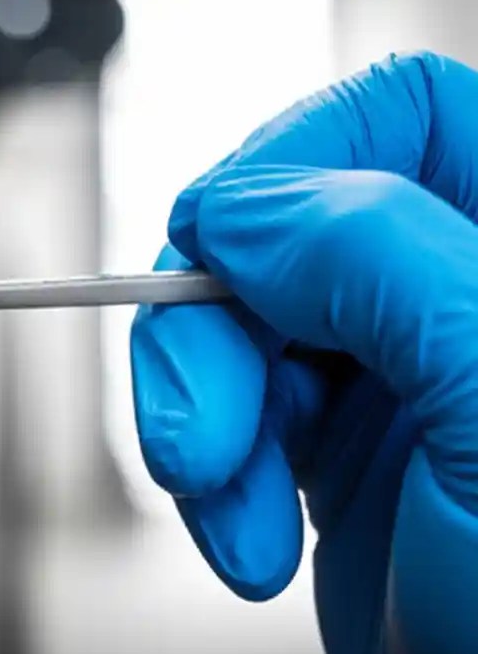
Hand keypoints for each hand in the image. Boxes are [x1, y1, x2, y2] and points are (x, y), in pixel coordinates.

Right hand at [130, 51, 477, 653]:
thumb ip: (384, 266)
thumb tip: (246, 205)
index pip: (400, 114)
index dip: (292, 164)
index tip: (225, 257)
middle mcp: (455, 297)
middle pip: (282, 227)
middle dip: (209, 332)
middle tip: (200, 432)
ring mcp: (397, 374)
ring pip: (233, 321)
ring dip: (200, 419)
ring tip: (222, 511)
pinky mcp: (341, 448)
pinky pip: (228, 410)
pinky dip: (207, 477)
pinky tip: (241, 539)